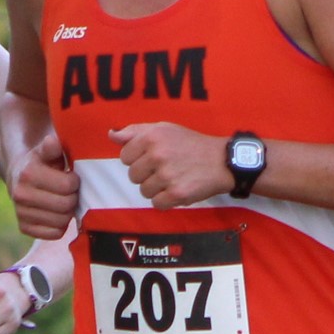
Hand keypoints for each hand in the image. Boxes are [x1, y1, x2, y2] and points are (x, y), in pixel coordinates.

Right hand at [10, 130, 77, 238]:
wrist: (19, 177)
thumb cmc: (42, 163)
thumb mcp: (47, 151)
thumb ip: (52, 147)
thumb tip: (52, 142)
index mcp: (28, 174)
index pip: (68, 185)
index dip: (75, 182)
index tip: (71, 177)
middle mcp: (21, 195)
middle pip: (66, 205)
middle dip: (73, 197)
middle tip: (69, 191)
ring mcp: (21, 213)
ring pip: (61, 221)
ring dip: (68, 212)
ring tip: (63, 200)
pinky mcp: (24, 228)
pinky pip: (54, 234)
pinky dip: (60, 225)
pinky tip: (56, 213)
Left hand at [110, 122, 228, 208]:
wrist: (221, 161)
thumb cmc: (191, 144)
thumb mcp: (164, 129)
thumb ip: (135, 131)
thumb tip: (111, 135)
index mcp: (152, 137)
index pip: (125, 156)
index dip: (138, 159)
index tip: (154, 158)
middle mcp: (158, 155)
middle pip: (133, 175)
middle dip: (147, 174)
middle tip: (166, 168)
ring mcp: (167, 176)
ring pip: (144, 190)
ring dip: (157, 188)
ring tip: (173, 178)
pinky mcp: (176, 194)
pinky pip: (156, 204)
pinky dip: (166, 200)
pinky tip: (177, 189)